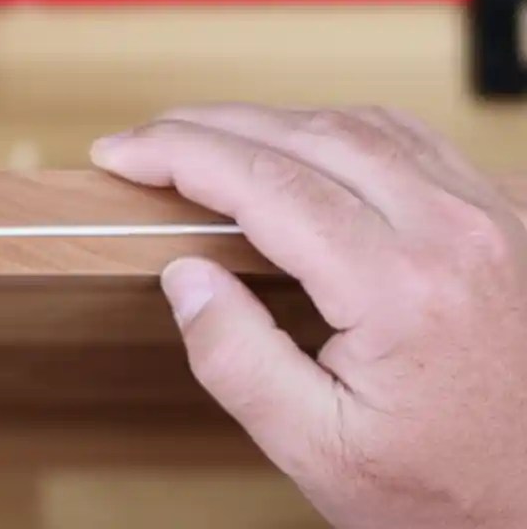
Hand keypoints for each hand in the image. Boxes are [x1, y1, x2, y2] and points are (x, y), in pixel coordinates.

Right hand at [93, 104, 526, 528]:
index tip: (122, 153)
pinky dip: (337, 130)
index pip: (262, 183)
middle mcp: (454, 230)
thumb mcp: (321, 451)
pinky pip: (410, 140)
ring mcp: (490, 213)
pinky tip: (301, 148)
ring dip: (270, 122)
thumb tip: (184, 275)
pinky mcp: (507, 214)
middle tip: (145, 141)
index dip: (177, 155)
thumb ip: (238, 360)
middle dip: (208, 126)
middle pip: (304, 135)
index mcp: (402, 287)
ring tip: (206, 144)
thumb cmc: (453, 488)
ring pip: (358, 123)